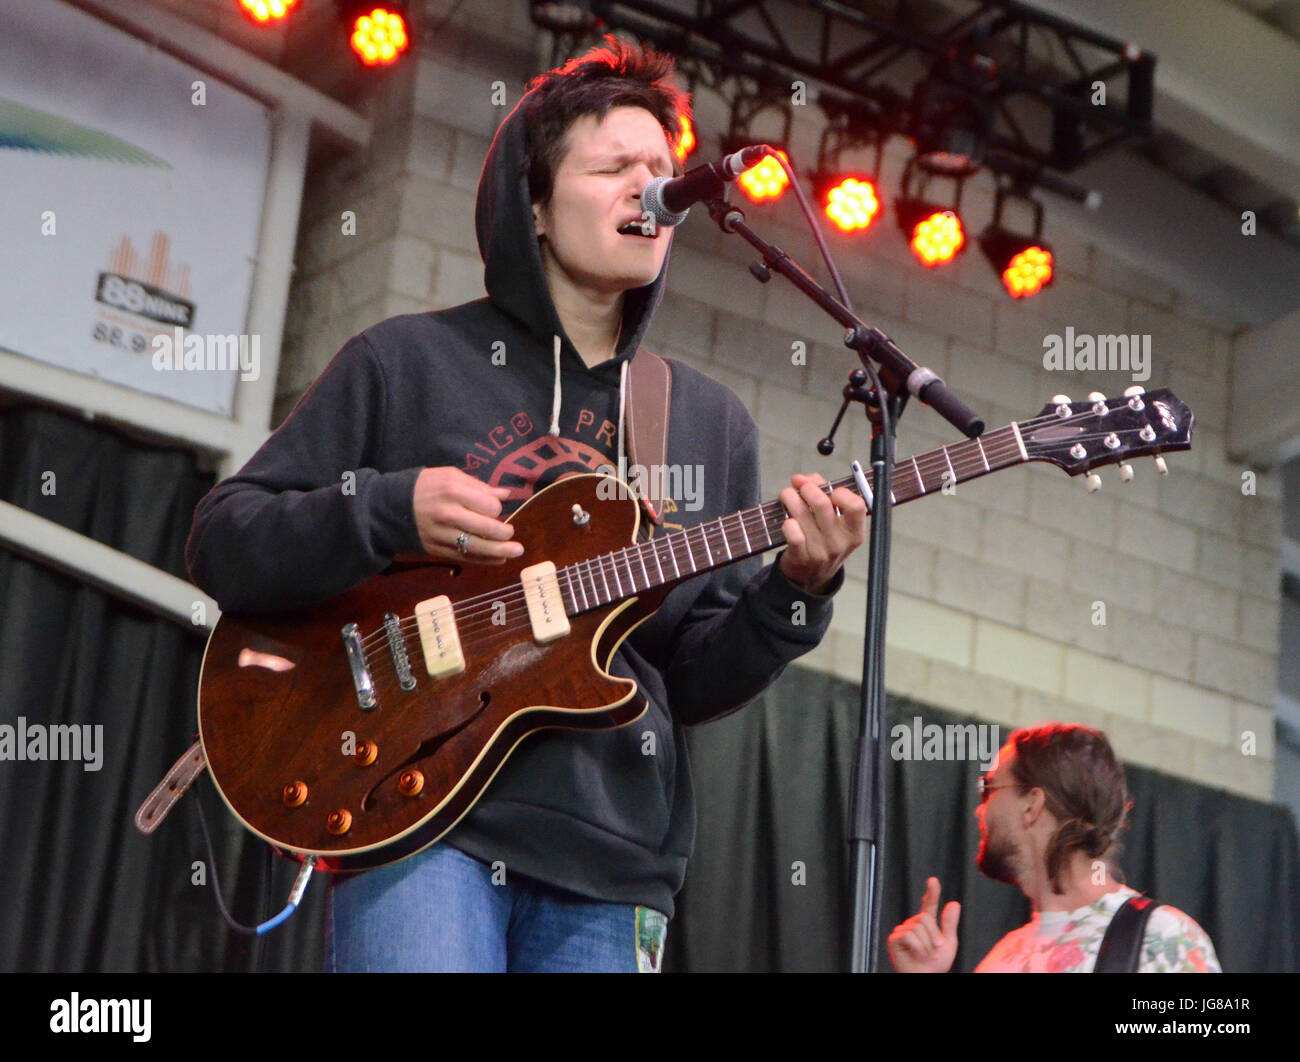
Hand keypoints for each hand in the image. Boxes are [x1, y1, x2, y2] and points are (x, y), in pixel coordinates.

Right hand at [412, 467, 523, 563]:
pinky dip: (485, 560)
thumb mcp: (449, 476)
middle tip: (510, 532)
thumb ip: (479, 486)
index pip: (489, 506)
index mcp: (453, 492)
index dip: (496, 508)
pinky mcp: (438, 550)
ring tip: (517, 551)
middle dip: (504, 532)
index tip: (492, 507)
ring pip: (479, 547)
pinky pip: (466, 558)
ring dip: (501, 551)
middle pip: (488, 528)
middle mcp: (449, 515)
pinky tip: (499, 559)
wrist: (390, 507)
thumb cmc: (424, 486)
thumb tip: (506, 494)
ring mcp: (443, 535)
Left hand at [777, 472, 866, 592]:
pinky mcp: (802, 558)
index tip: (830, 490)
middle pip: (822, 504)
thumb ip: (823, 491)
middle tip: (800, 486)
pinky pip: (793, 533)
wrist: (811, 576)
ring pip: (802, 514)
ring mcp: (821, 552)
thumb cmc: (823, 538)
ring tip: (787, 495)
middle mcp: (840, 543)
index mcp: (854, 532)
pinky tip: (787, 520)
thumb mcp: (834, 520)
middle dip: (807, 488)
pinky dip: (787, 522)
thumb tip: (804, 479)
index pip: (856, 506)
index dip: (841, 492)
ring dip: (790, 498)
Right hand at [888, 877, 960, 973]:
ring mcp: (903, 931)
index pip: (928, 904)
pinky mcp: (895, 939)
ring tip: (925, 955)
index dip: (931, 892)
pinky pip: (909, 936)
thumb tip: (954, 903)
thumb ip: (949, 923)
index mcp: (927, 924)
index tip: (933, 880)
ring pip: (918, 927)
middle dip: (934, 935)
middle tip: (935, 950)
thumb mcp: (948, 943)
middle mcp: (913, 924)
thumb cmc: (935, 965)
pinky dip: (918, 947)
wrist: (925, 977)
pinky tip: (917, 955)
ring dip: (927, 945)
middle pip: (925, 918)